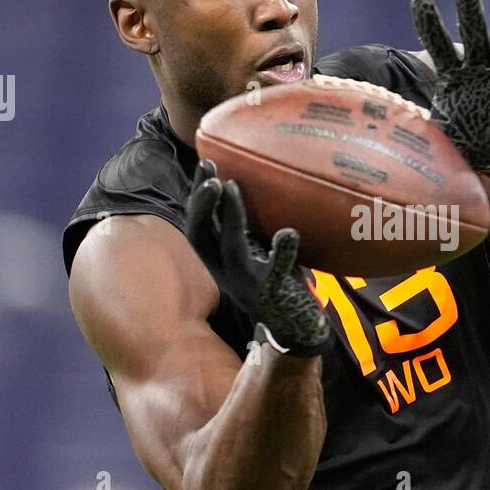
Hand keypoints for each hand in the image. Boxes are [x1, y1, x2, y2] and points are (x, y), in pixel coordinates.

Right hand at [185, 160, 331, 356]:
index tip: (205, 163)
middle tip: (211, 171)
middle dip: (202, 202)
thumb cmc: (276, 280)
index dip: (197, 196)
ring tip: (232, 186)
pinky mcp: (272, 293)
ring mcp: (247, 283)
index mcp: (219, 260)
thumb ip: (250, 226)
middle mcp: (225, 271)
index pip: (198, 225)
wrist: (293, 326)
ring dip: (229, 216)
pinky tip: (288, 233)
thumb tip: (250, 182)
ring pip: (231, 248)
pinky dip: (282, 252)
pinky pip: (275, 271)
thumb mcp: (257, 250)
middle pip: (201, 235)